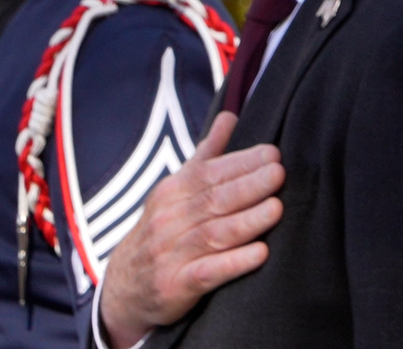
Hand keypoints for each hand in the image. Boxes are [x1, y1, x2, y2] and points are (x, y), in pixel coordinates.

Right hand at [98, 113, 284, 348]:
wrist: (124, 287)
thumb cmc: (163, 230)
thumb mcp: (176, 190)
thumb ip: (206, 155)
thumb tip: (230, 115)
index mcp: (172, 193)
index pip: (209, 174)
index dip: (240, 164)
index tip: (272, 154)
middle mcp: (169, 220)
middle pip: (213, 200)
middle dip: (248, 186)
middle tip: (278, 174)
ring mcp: (171, 254)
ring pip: (213, 234)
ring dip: (247, 222)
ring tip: (276, 209)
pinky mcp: (176, 286)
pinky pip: (208, 273)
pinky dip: (234, 263)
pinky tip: (260, 254)